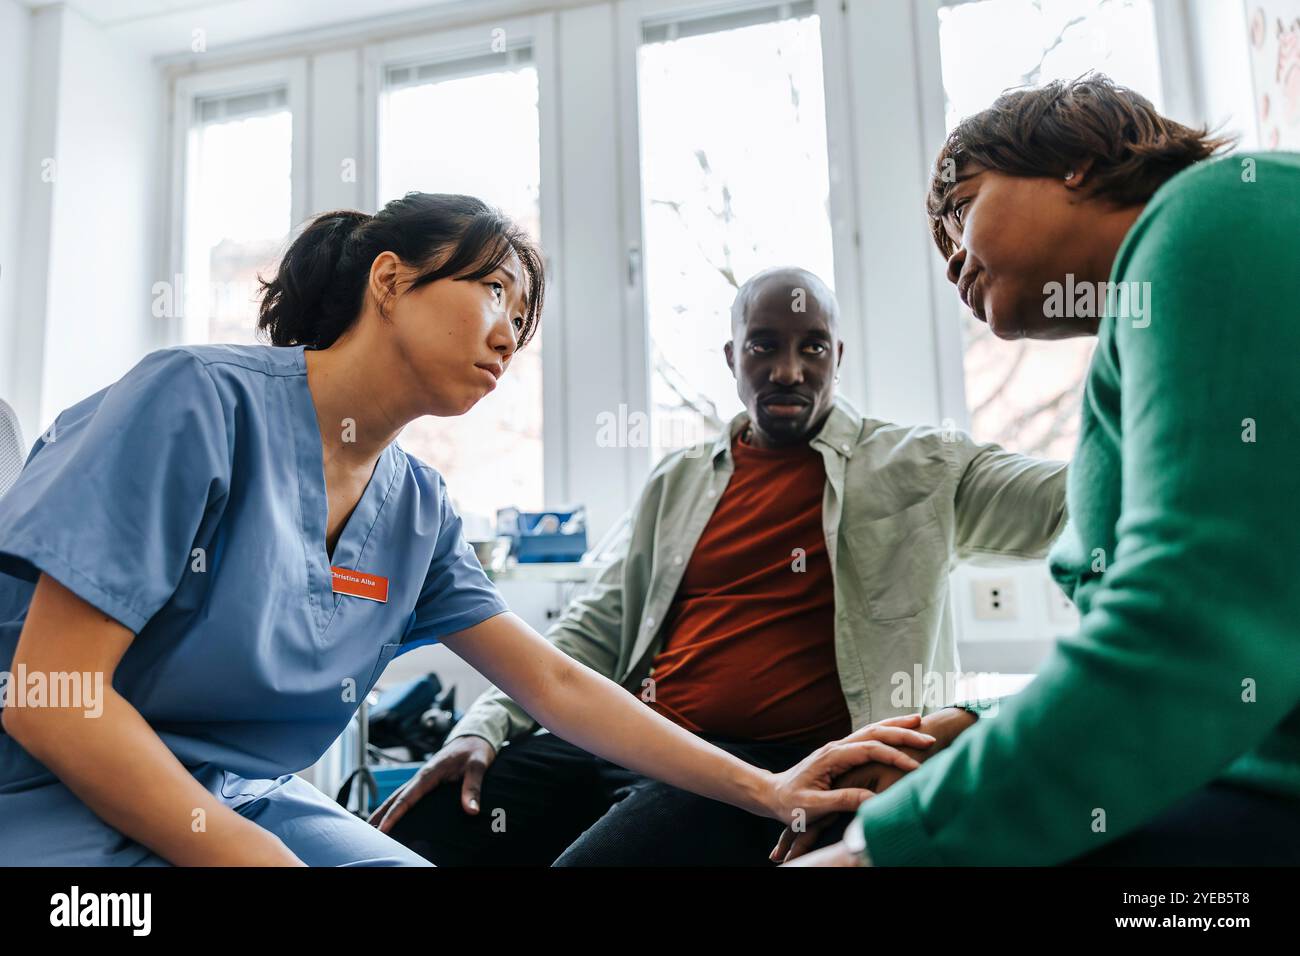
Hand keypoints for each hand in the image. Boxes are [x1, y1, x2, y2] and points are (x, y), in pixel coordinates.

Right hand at [368, 735, 495, 833]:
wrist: (475, 736)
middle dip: (380, 815)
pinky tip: (390, 817)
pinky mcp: (426, 782)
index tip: (383, 829)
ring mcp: (422, 779)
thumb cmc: (475, 749)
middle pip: (395, 797)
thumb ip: (473, 787)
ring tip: (371, 828)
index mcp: (430, 772)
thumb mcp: (478, 765)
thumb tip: (471, 811)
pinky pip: (406, 796)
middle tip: (367, 833)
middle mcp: (421, 776)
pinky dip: (394, 807)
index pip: (408, 797)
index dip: (394, 814)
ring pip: (397, 796)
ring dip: (384, 811)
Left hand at [770, 708, 975, 861]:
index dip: (894, 756)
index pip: (869, 750)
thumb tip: (872, 801)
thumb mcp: (814, 806)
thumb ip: (842, 801)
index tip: (915, 766)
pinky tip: (898, 732)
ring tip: (919, 722)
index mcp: (831, 756)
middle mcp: (836, 747)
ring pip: (871, 730)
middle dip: (902, 733)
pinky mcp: (840, 754)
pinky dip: (885, 731)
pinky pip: (867, 737)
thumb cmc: (790, 804)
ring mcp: (838, 748)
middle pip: (874, 732)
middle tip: (929, 737)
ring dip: (895, 726)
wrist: (771, 794)